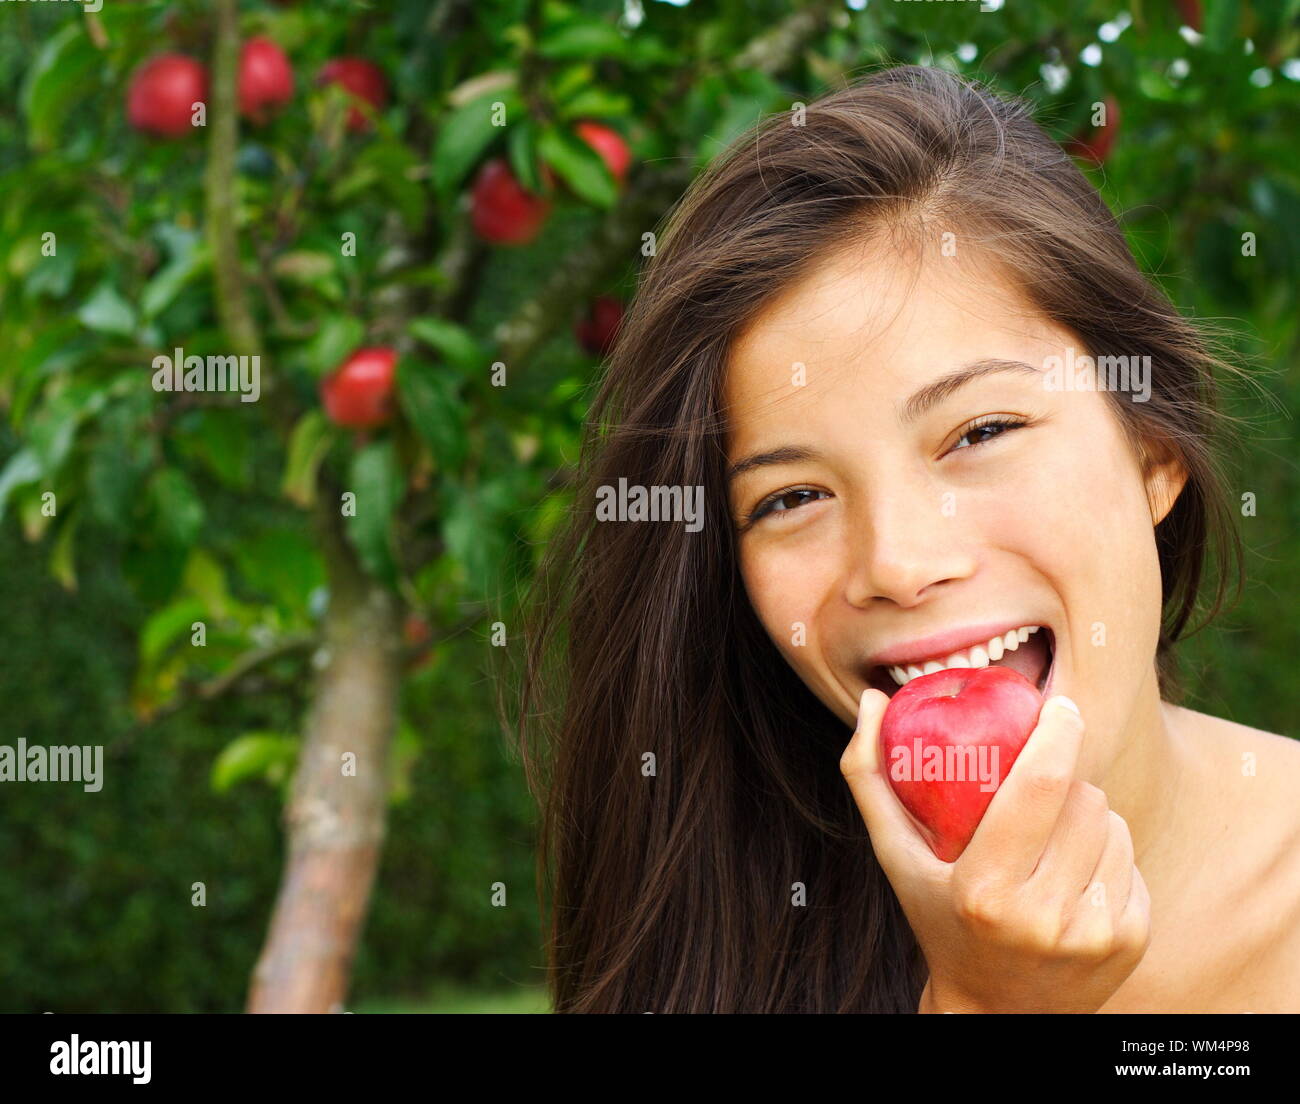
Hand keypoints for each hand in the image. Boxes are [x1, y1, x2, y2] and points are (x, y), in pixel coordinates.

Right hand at [841, 688, 1151, 1012]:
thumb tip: (871, 699)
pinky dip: (1107, 852)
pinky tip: (1076, 872)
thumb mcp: (895, 856)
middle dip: (1067, 778)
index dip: (1058, 735)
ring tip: (1053, 833)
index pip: (1039, 787)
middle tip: (1041, 786)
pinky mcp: (1128, 941)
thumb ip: (870, 777)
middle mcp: (1042, 915)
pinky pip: (1131, 861)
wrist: (996, 1015)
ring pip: (1113, 824)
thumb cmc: (936, 919)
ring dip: (1089, 813)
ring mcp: (1091, 932)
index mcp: (983, 889)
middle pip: (1083, 799)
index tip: (1059, 707)